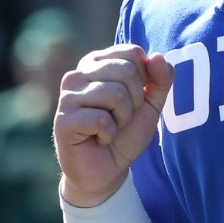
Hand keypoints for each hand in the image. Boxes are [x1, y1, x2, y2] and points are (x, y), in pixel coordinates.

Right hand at [56, 46, 174, 207]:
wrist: (108, 170)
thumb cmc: (126, 133)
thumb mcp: (151, 104)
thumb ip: (160, 80)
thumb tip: (158, 57)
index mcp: (96, 64)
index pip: (131, 52)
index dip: (144, 79)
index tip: (133, 98)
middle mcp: (77, 75)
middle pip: (125, 71)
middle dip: (135, 100)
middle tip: (121, 117)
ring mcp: (67, 97)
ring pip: (116, 94)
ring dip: (123, 118)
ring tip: (110, 127)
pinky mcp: (63, 120)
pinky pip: (102, 119)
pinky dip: (109, 133)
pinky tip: (98, 138)